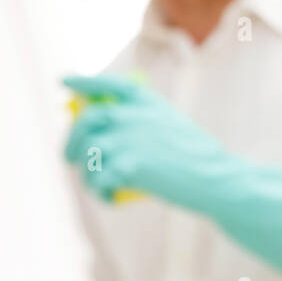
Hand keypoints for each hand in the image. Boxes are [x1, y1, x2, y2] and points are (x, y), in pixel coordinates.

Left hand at [62, 74, 281, 276]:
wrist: (217, 179)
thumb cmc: (200, 159)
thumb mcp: (174, 128)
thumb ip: (144, 123)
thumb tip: (107, 134)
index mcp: (148, 102)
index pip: (110, 85)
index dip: (86, 82)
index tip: (65, 82)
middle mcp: (133, 114)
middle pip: (86, 120)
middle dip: (72, 140)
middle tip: (70, 158)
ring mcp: (129, 138)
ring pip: (88, 154)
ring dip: (87, 173)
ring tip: (101, 186)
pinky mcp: (128, 165)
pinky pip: (99, 179)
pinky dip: (101, 192)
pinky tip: (110, 198)